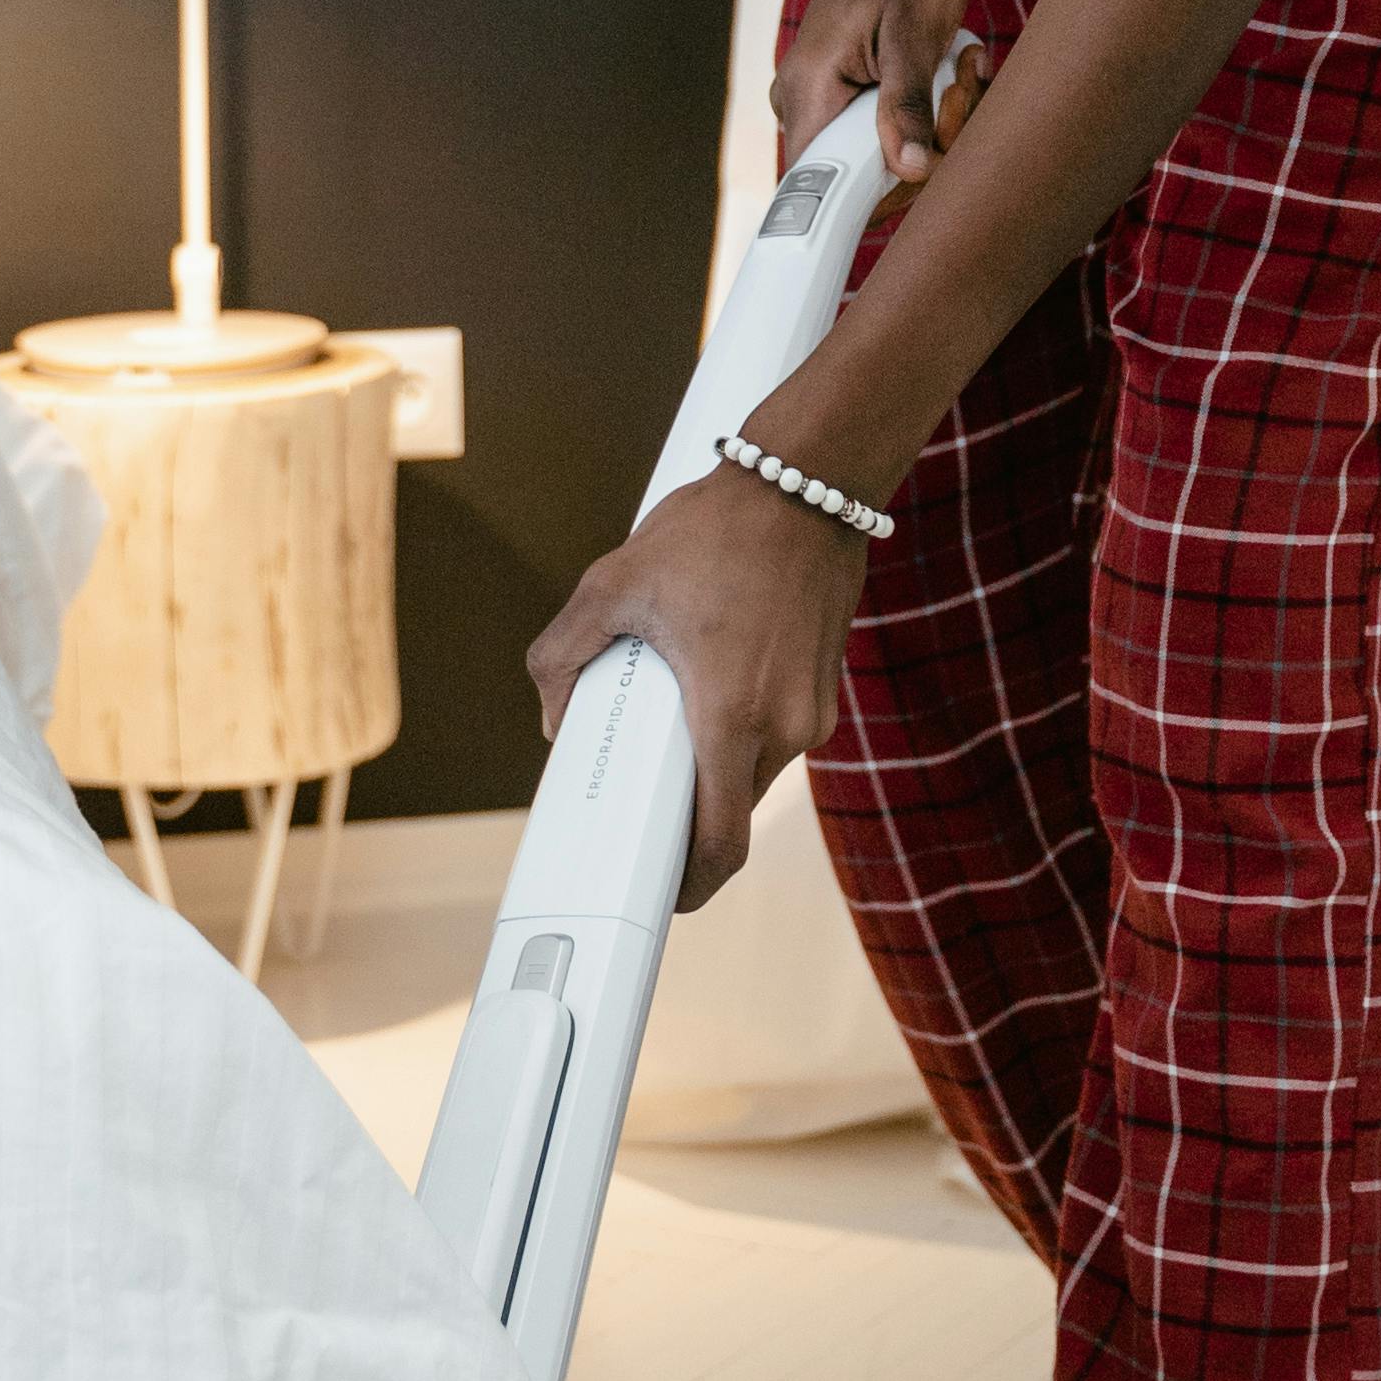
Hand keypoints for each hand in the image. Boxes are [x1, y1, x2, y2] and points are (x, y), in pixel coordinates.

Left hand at [527, 463, 865, 906]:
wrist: (806, 483)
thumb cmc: (717, 530)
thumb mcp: (613, 584)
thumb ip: (564, 656)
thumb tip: (555, 713)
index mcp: (730, 715)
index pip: (719, 842)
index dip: (689, 885)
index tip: (663, 896)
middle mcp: (784, 726)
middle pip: (731, 810)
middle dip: (685, 813)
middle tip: (639, 793)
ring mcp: (813, 710)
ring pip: (754, 772)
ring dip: (713, 764)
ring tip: (672, 714)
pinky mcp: (826, 689)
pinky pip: (777, 735)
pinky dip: (741, 730)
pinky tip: (711, 681)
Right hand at [776, 0, 989, 182]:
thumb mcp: (914, 30)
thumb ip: (907, 103)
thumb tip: (911, 170)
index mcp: (808, 90)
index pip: (821, 187)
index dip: (879, 195)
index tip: (931, 156)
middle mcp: (802, 103)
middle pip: (864, 176)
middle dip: (928, 147)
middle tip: (959, 87)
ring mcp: (822, 100)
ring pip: (885, 156)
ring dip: (936, 125)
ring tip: (957, 68)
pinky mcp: (845, 96)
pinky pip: (888, 132)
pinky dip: (927, 113)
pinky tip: (947, 72)